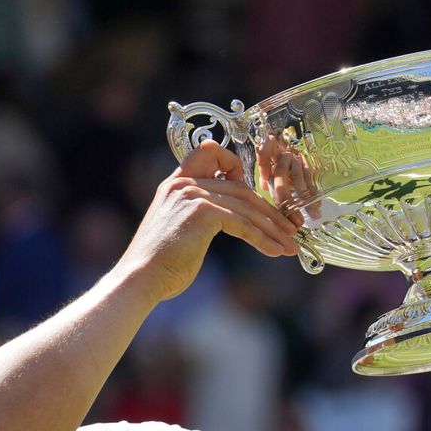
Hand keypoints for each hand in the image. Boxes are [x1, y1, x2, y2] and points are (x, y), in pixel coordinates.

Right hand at [118, 140, 301, 303]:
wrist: (140, 278)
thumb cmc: (158, 264)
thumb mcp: (177, 228)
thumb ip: (198, 215)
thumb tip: (228, 220)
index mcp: (175, 183)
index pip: (209, 152)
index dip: (234, 165)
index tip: (249, 190)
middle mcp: (184, 184)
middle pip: (240, 187)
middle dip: (268, 211)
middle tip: (289, 229)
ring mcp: (193, 195)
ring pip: (246, 207)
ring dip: (272, 228)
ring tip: (289, 245)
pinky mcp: (203, 212)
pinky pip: (243, 224)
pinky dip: (262, 239)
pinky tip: (275, 251)